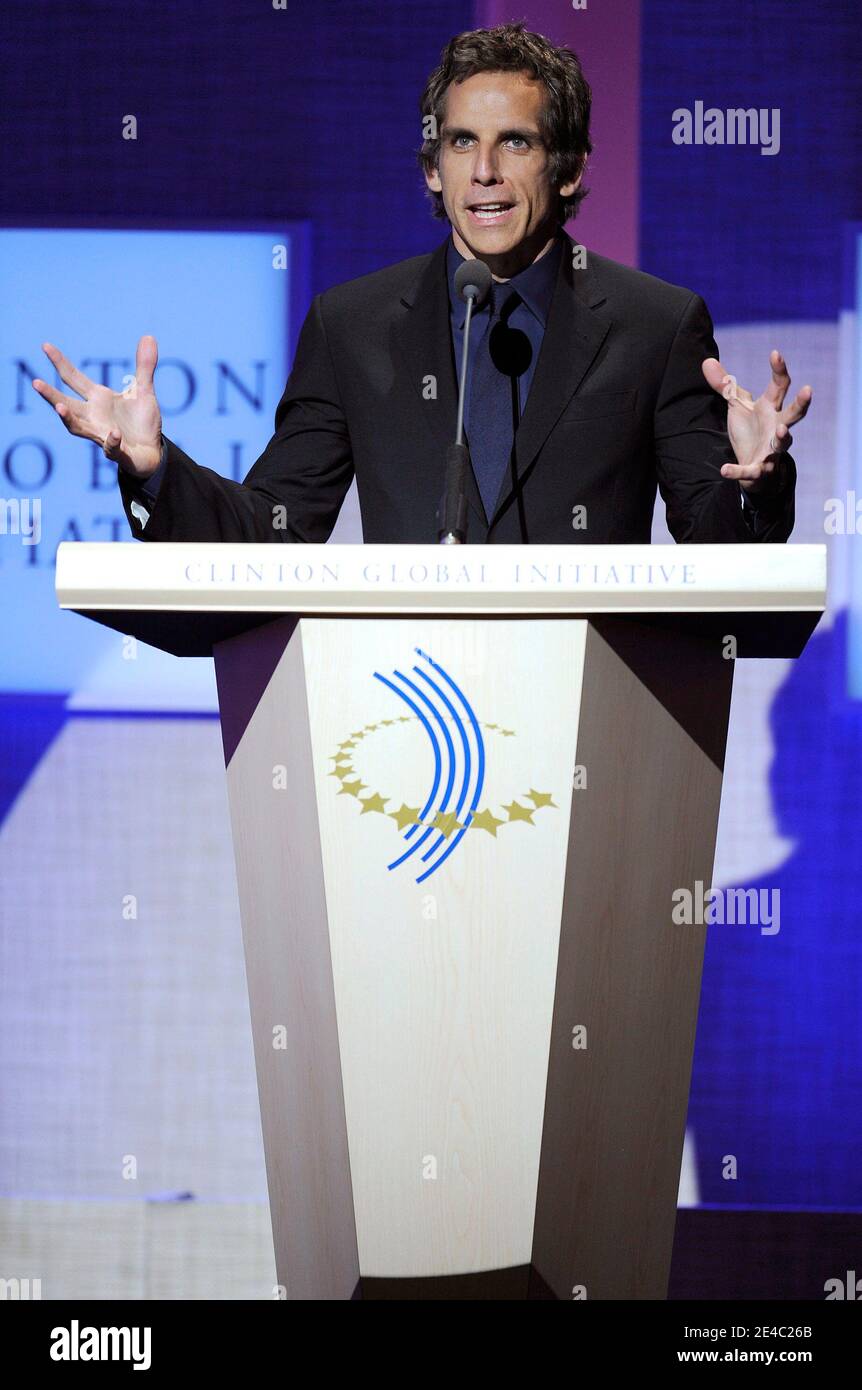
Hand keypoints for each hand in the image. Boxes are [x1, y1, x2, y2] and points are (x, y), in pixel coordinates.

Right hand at [32, 335, 162, 479]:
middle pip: (67, 404)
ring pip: (78, 428)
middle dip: (51, 395)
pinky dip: (111, 441)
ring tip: (60, 408)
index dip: (60, 362)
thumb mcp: (144, 391)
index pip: (74, 378)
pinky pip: (111, 447)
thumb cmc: (142, 422)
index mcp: (98, 399)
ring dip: (69, 418)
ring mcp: (102, 434)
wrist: (152, 452)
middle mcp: (94, 416)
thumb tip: (148, 336)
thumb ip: (144, 367)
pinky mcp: (117, 451)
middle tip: (36, 383)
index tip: (45, 346)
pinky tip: (115, 433)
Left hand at [702, 350, 811, 491]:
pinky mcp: (760, 468)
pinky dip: (739, 471)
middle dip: (802, 403)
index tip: (775, 353)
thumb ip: (724, 385)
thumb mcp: (736, 406)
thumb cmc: (749, 431)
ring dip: (784, 436)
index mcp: (771, 408)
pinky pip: (752, 470)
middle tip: (808, 390)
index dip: (779, 369)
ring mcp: (771, 448)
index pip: (780, 385)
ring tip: (782, 431)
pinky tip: (725, 470)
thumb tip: (706, 361)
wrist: (751, 468)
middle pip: (795, 414)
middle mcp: (777, 426)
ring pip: (784, 443)